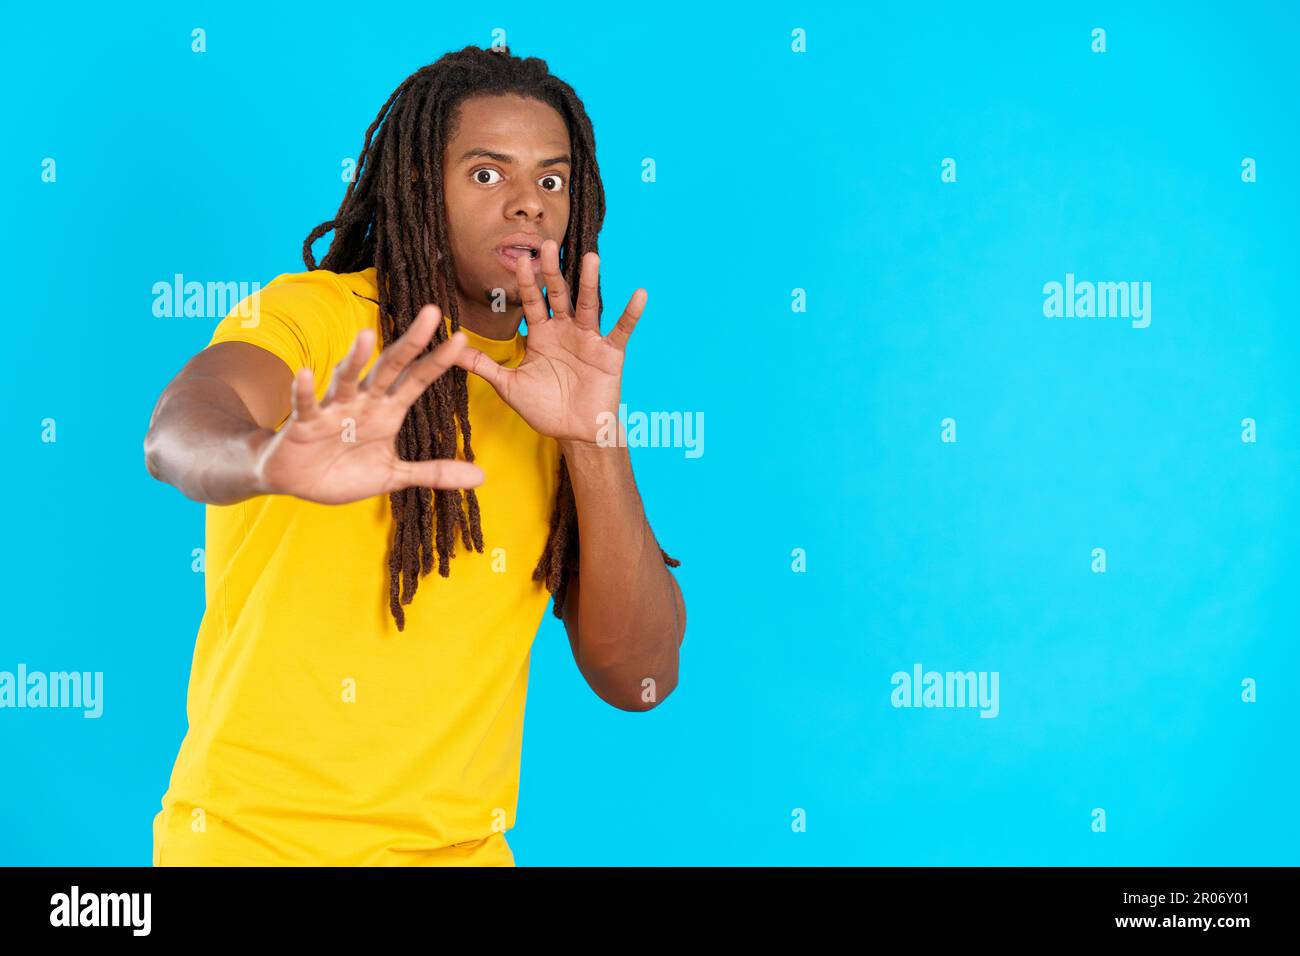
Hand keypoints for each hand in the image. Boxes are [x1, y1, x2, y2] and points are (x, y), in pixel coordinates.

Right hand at [254, 305, 484, 503]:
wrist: (296, 483)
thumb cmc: (345, 471)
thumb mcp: (394, 475)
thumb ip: (434, 472)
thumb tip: (481, 477)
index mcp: (387, 411)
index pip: (417, 380)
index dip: (439, 361)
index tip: (463, 338)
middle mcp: (363, 403)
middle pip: (391, 367)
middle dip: (411, 342)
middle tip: (433, 313)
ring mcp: (332, 410)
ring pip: (346, 379)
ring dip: (355, 359)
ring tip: (365, 335)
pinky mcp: (303, 424)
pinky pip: (305, 405)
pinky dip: (305, 391)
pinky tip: (306, 374)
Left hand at [452, 239, 646, 443]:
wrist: (574, 432)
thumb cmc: (543, 408)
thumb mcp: (508, 385)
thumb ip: (483, 365)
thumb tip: (451, 348)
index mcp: (542, 335)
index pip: (531, 302)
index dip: (525, 282)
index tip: (518, 259)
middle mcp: (565, 330)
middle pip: (558, 295)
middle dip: (552, 271)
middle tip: (547, 245)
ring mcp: (589, 339)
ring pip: (589, 304)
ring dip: (589, 282)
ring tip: (590, 257)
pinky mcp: (610, 353)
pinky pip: (622, 329)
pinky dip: (631, 313)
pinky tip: (639, 294)